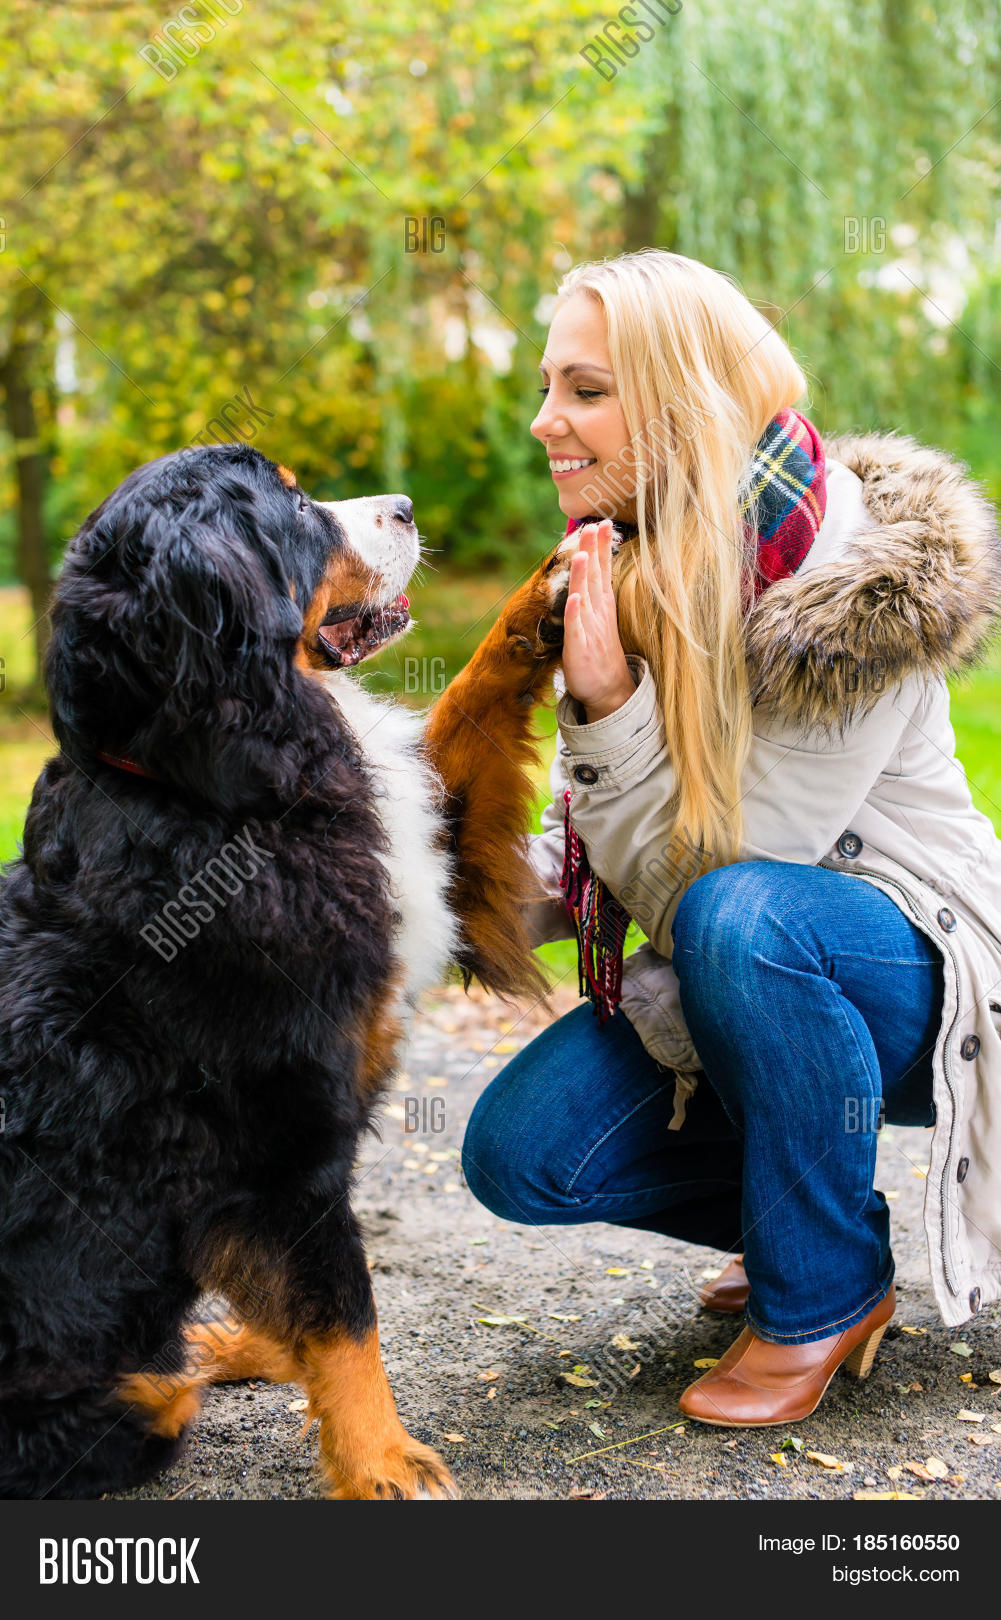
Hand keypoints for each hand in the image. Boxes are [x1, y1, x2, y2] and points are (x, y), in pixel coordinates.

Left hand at [562, 519, 634, 722]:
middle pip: (596, 577)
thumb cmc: (598, 653)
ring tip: (582, 554)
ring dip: (584, 576)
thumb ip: (591, 597)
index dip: (601, 548)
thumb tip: (587, 574)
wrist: (607, 690)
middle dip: (594, 551)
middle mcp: (598, 614)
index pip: (602, 571)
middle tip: (594, 525)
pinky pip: (577, 629)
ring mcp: (590, 630)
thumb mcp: (597, 621)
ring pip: (585, 598)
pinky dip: (575, 614)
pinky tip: (575, 598)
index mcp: (602, 606)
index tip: (602, 523)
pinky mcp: (579, 648)